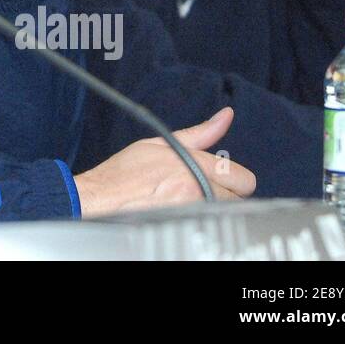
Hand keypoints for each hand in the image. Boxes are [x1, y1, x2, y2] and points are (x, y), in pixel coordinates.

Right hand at [73, 107, 255, 215]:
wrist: (101, 199)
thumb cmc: (125, 173)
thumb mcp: (161, 143)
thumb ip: (199, 133)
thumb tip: (225, 117)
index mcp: (194, 165)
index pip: (243, 178)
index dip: (232, 177)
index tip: (217, 177)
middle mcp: (197, 191)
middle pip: (239, 199)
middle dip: (224, 193)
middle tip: (200, 189)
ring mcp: (192, 212)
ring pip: (225, 213)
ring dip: (212, 207)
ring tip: (186, 200)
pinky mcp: (184, 227)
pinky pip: (209, 224)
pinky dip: (200, 219)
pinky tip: (181, 212)